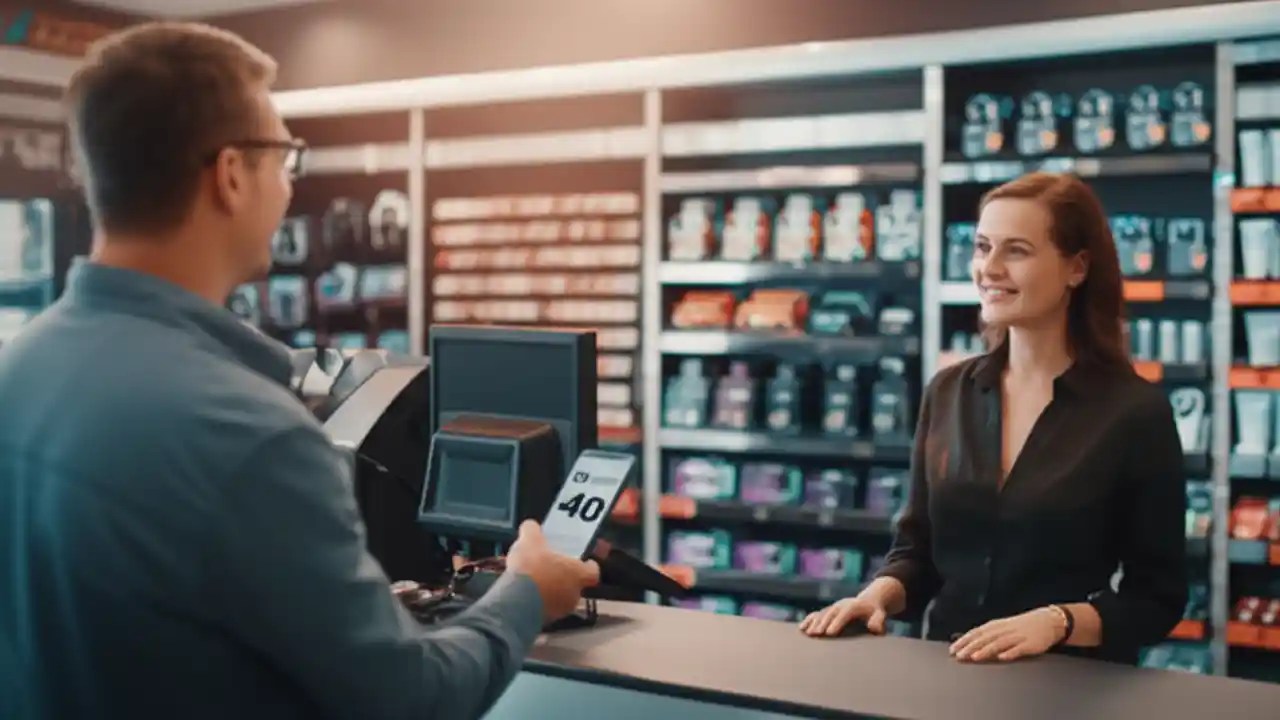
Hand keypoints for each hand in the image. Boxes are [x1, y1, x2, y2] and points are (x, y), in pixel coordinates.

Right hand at [505, 520, 600, 621]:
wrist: (516, 603)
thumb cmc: (532, 568)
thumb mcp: (530, 540)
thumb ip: (532, 530)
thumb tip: (531, 526)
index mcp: (579, 574)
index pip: (593, 571)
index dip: (589, 564)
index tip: (583, 559)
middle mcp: (575, 595)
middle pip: (576, 584)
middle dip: (565, 576)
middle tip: (552, 566)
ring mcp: (560, 611)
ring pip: (560, 597)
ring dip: (551, 589)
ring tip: (535, 579)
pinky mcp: (544, 622)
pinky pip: (545, 608)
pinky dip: (538, 601)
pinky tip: (524, 592)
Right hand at [799, 595, 887, 637]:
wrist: (868, 601)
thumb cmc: (874, 612)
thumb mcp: (880, 614)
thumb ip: (879, 621)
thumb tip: (875, 628)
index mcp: (854, 606)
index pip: (844, 613)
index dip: (837, 623)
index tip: (830, 633)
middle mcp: (841, 605)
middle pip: (830, 613)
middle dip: (822, 624)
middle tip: (815, 634)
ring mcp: (833, 607)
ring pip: (821, 614)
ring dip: (814, 623)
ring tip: (808, 634)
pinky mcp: (828, 610)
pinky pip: (816, 614)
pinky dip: (809, 620)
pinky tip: (802, 628)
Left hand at [949, 607, 1064, 662]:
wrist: (1047, 621)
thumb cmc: (1021, 626)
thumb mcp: (1001, 627)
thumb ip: (986, 635)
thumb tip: (968, 643)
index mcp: (996, 626)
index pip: (976, 633)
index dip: (963, 641)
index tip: (953, 650)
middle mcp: (1004, 630)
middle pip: (985, 639)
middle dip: (970, 647)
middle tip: (959, 656)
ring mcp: (1017, 637)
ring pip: (999, 643)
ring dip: (986, 650)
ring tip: (975, 657)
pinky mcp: (1029, 644)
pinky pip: (1018, 649)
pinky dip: (1010, 652)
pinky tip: (1002, 657)